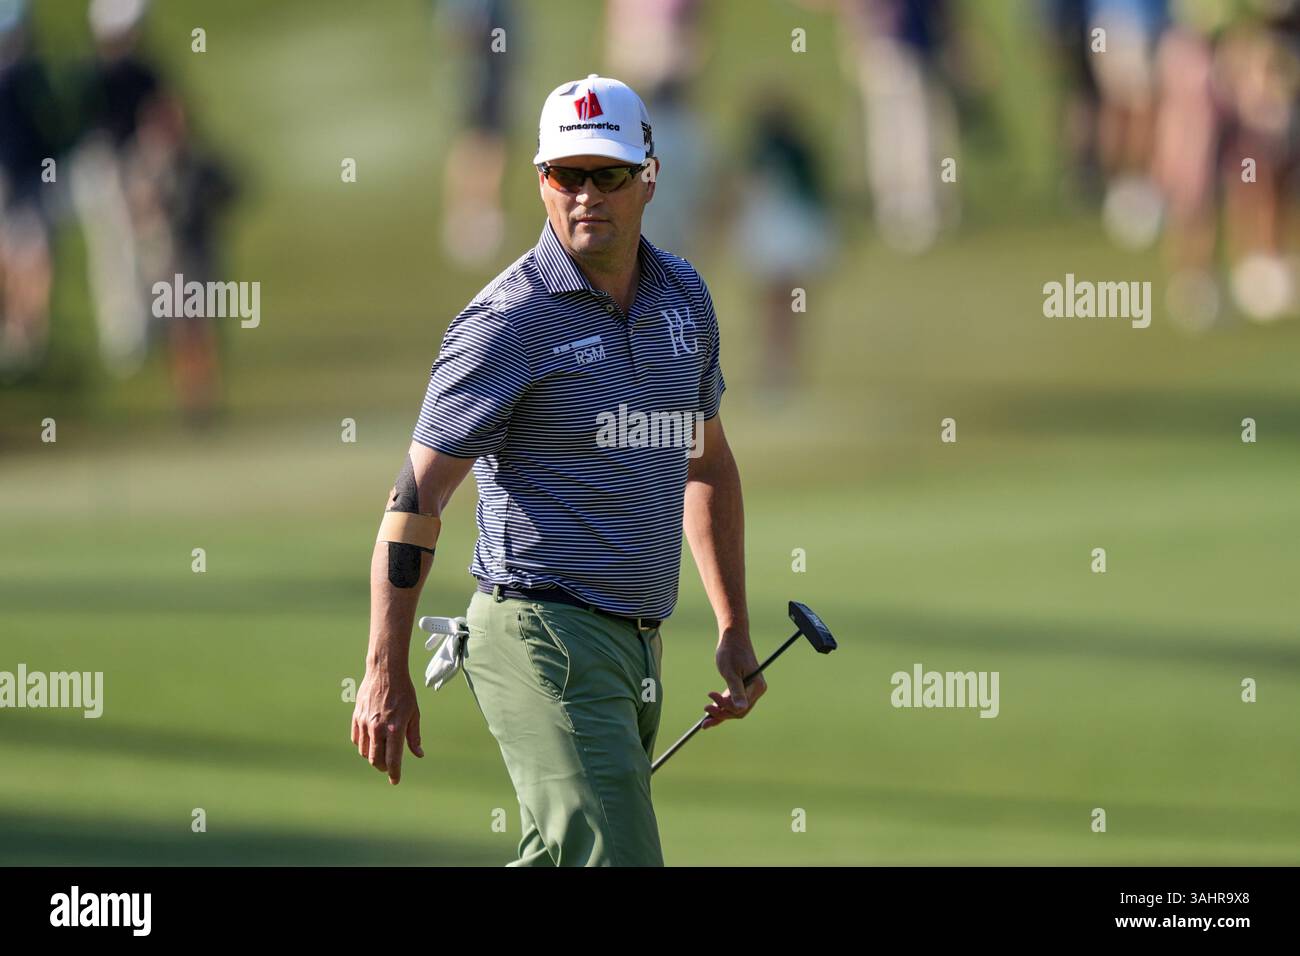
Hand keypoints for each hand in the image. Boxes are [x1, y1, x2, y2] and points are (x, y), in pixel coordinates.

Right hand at [351, 662, 423, 784]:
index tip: (395, 780)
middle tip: (389, 767)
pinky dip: (363, 745)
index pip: (393, 759)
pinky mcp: (356, 717)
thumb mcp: (414, 713)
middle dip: (383, 767)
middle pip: (376, 760)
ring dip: (372, 757)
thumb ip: (414, 736)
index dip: (394, 773)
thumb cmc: (404, 692)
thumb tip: (418, 754)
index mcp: (395, 728)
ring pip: (364, 752)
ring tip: (381, 754)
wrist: (385, 672)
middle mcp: (378, 728)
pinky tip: (371, 742)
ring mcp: (365, 723)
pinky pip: (356, 740)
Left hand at [702, 627, 766, 728]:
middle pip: (739, 711)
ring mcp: (750, 689)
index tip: (709, 701)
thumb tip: (741, 709)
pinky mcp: (742, 687)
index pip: (741, 707)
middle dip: (722, 714)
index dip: (725, 708)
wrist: (732, 636)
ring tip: (706, 718)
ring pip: (735, 708)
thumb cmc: (731, 652)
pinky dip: (723, 705)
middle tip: (705, 713)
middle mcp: (756, 690)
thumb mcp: (731, 672)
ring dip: (721, 712)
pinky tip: (712, 709)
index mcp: (757, 687)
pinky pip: (733, 701)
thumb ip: (735, 691)